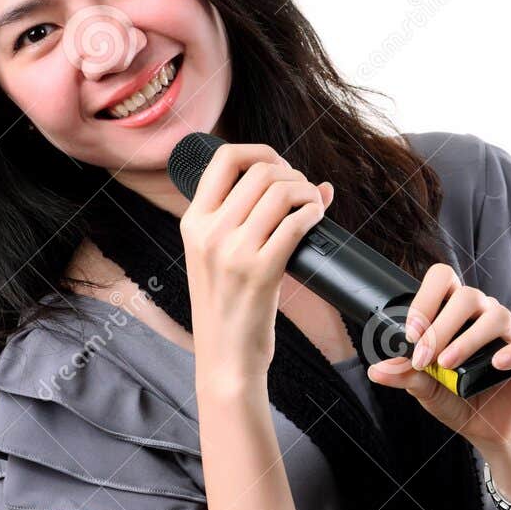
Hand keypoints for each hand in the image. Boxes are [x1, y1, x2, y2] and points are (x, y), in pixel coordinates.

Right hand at [179, 142, 334, 381]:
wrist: (225, 358)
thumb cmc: (228, 308)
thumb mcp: (220, 258)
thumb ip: (252, 218)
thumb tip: (317, 185)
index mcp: (193, 223)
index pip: (223, 158)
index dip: (260, 151)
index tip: (280, 168)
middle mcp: (209, 232)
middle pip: (260, 171)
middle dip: (292, 174)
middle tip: (303, 195)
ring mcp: (233, 252)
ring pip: (280, 191)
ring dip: (307, 192)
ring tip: (313, 207)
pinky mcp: (260, 272)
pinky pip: (295, 223)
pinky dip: (313, 214)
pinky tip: (316, 220)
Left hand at [366, 262, 510, 453]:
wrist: (485, 426)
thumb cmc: (454, 397)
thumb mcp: (422, 388)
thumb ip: (403, 375)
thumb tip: (376, 369)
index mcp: (453, 311)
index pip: (443, 279)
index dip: (425, 299)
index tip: (410, 333)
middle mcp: (481, 314)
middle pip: (467, 296)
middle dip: (441, 327)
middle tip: (424, 358)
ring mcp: (507, 333)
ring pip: (497, 316)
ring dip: (469, 339)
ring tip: (447, 364)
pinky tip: (498, 363)